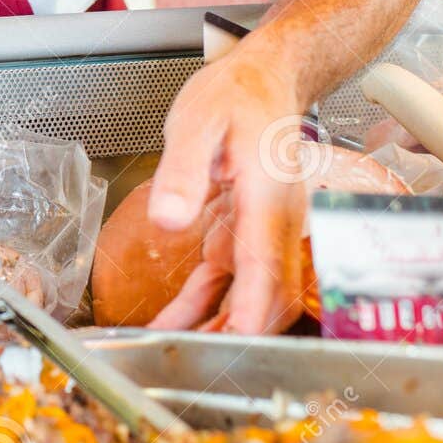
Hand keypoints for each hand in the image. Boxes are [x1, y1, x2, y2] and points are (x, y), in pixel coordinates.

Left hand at [143, 42, 306, 334]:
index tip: (237, 344)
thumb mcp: (196, 123)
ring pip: (249, 297)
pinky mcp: (241, 233)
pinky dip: (203, 307)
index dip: (253, 312)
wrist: (261, 78)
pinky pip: (225, 282)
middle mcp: (272, 222)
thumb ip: (182, 172)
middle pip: (267, 297)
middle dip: (238, 336)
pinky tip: (176, 324)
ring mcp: (260, 232)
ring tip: (176, 355)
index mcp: (267, 198)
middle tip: (196, 364)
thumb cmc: (236, 95)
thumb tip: (170, 219)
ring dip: (218, 328)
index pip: (267, 268)